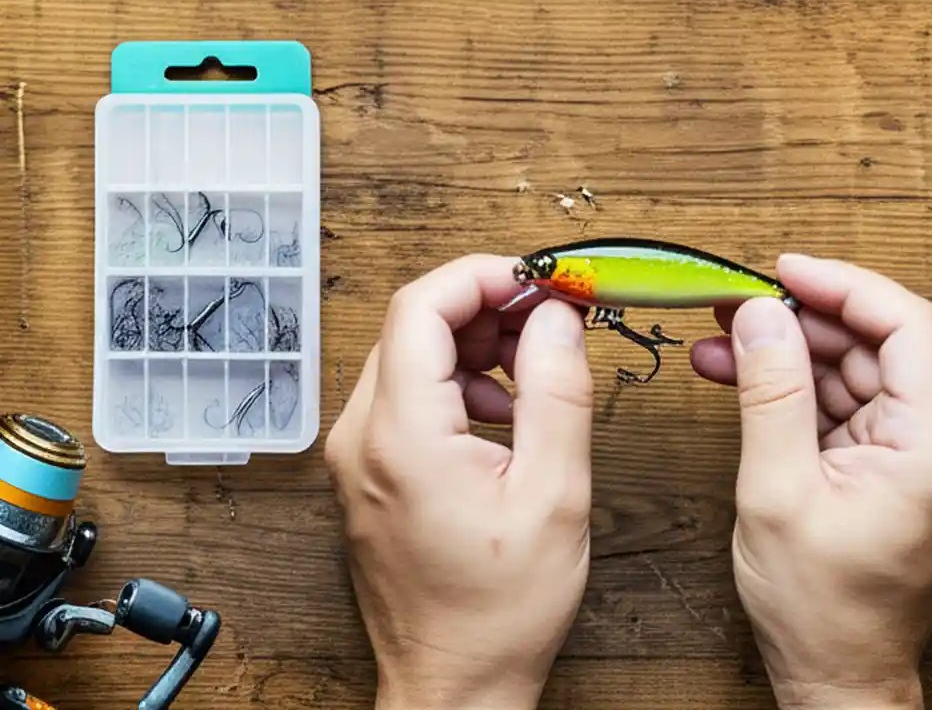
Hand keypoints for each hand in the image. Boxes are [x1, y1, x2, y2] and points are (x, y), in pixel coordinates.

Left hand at [325, 255, 593, 709]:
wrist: (454, 684)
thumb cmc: (500, 610)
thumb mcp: (555, 494)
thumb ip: (558, 392)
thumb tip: (556, 317)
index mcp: (400, 436)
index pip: (421, 305)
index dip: (485, 276)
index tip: (541, 281)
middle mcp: (361, 438)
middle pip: (413, 326)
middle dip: (487, 310)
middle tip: (552, 322)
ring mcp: (358, 457)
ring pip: (411, 360)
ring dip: (476, 349)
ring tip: (536, 377)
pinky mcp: (369, 474)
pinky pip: (408, 400)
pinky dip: (459, 386)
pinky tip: (505, 418)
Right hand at [690, 254, 931, 709]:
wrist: (839, 676)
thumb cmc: (823, 610)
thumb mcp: (778, 490)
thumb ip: (771, 394)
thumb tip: (762, 315)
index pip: (906, 326)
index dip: (843, 284)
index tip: (784, 271)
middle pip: (876, 345)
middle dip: (801, 321)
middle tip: (734, 309)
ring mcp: (920, 457)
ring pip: (855, 373)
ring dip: (789, 357)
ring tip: (721, 346)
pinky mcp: (894, 468)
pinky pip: (847, 409)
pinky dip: (797, 394)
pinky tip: (744, 379)